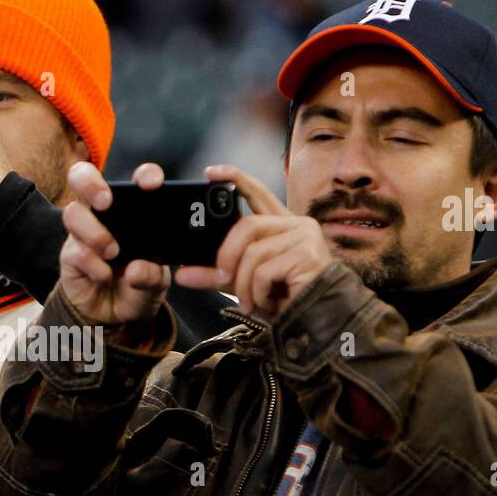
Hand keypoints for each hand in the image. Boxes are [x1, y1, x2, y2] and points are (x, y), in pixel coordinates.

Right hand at [59, 161, 170, 324]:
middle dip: (91, 183)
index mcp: (133, 210)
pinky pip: (75, 251)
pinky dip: (92, 264)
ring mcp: (83, 233)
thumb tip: (137, 269)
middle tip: (106, 202)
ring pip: (73, 213)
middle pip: (84, 178)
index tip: (152, 185)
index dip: (144, 175)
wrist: (114, 318)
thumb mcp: (156, 284)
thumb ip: (152, 276)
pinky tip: (104, 275)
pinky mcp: (70, 255)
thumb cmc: (137, 288)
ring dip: (93, 231)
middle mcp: (104, 215)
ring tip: (112, 251)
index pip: (137, 180)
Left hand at [174, 164, 333, 320]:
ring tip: (251, 302)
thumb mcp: (244, 282)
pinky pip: (265, 271)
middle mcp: (297, 224)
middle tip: (222, 278)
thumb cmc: (285, 300)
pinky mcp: (308, 254)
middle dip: (227, 255)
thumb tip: (180, 274)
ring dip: (244, 284)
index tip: (211, 173)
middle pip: (247, 226)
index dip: (235, 179)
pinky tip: (268, 303)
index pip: (257, 193)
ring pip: (254, 252)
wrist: (316, 323)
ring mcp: (305, 237)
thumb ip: (216, 274)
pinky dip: (258, 293)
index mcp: (282, 226)